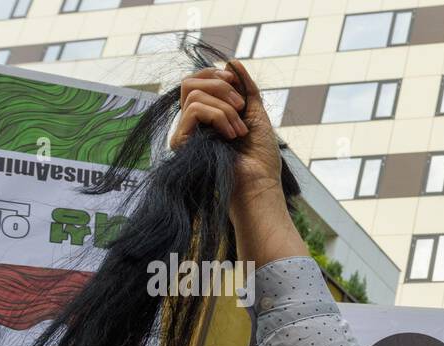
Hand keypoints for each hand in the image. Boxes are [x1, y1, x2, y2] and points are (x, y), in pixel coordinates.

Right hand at [172, 61, 280, 197]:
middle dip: (219, 85)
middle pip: (190, 82)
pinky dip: (218, 116)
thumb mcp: (256, 114)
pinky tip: (231, 135)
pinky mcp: (182, 141)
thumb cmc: (261, 158)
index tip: (235, 80)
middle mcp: (193, 123)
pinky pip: (194, 109)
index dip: (214, 74)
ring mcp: (186, 132)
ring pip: (193, 94)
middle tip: (240, 105)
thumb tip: (232, 61)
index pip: (198, 81)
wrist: (259, 185)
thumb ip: (246, 88)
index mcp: (209, 116)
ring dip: (224, 107)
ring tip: (240, 130)